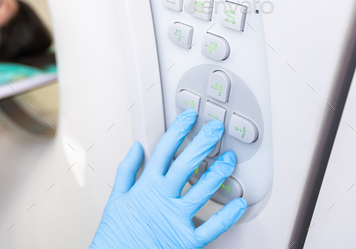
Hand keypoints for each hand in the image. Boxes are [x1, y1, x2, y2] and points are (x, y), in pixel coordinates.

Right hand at [90, 109, 246, 247]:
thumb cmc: (116, 234)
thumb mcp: (116, 197)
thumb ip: (127, 170)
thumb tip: (137, 148)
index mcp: (147, 185)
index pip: (165, 151)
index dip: (178, 131)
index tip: (189, 118)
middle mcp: (164, 198)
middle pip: (187, 163)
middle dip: (203, 143)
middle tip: (216, 130)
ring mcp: (177, 218)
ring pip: (204, 189)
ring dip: (219, 172)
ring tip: (230, 159)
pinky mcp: (187, 240)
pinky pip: (213, 227)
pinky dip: (229, 215)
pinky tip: (239, 203)